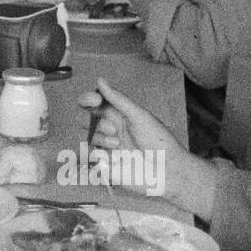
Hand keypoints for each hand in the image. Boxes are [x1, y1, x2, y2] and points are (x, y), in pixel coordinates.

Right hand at [93, 79, 214, 215]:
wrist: (167, 171)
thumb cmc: (159, 141)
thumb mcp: (139, 116)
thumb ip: (117, 99)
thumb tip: (100, 80)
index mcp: (117, 114)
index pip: (92, 103)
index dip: (87, 99)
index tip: (94, 100)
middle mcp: (109, 129)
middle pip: (84, 119)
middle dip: (91, 121)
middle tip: (113, 129)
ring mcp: (106, 147)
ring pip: (86, 137)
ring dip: (100, 138)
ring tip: (117, 144)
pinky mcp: (104, 165)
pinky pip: (89, 156)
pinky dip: (98, 155)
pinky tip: (114, 158)